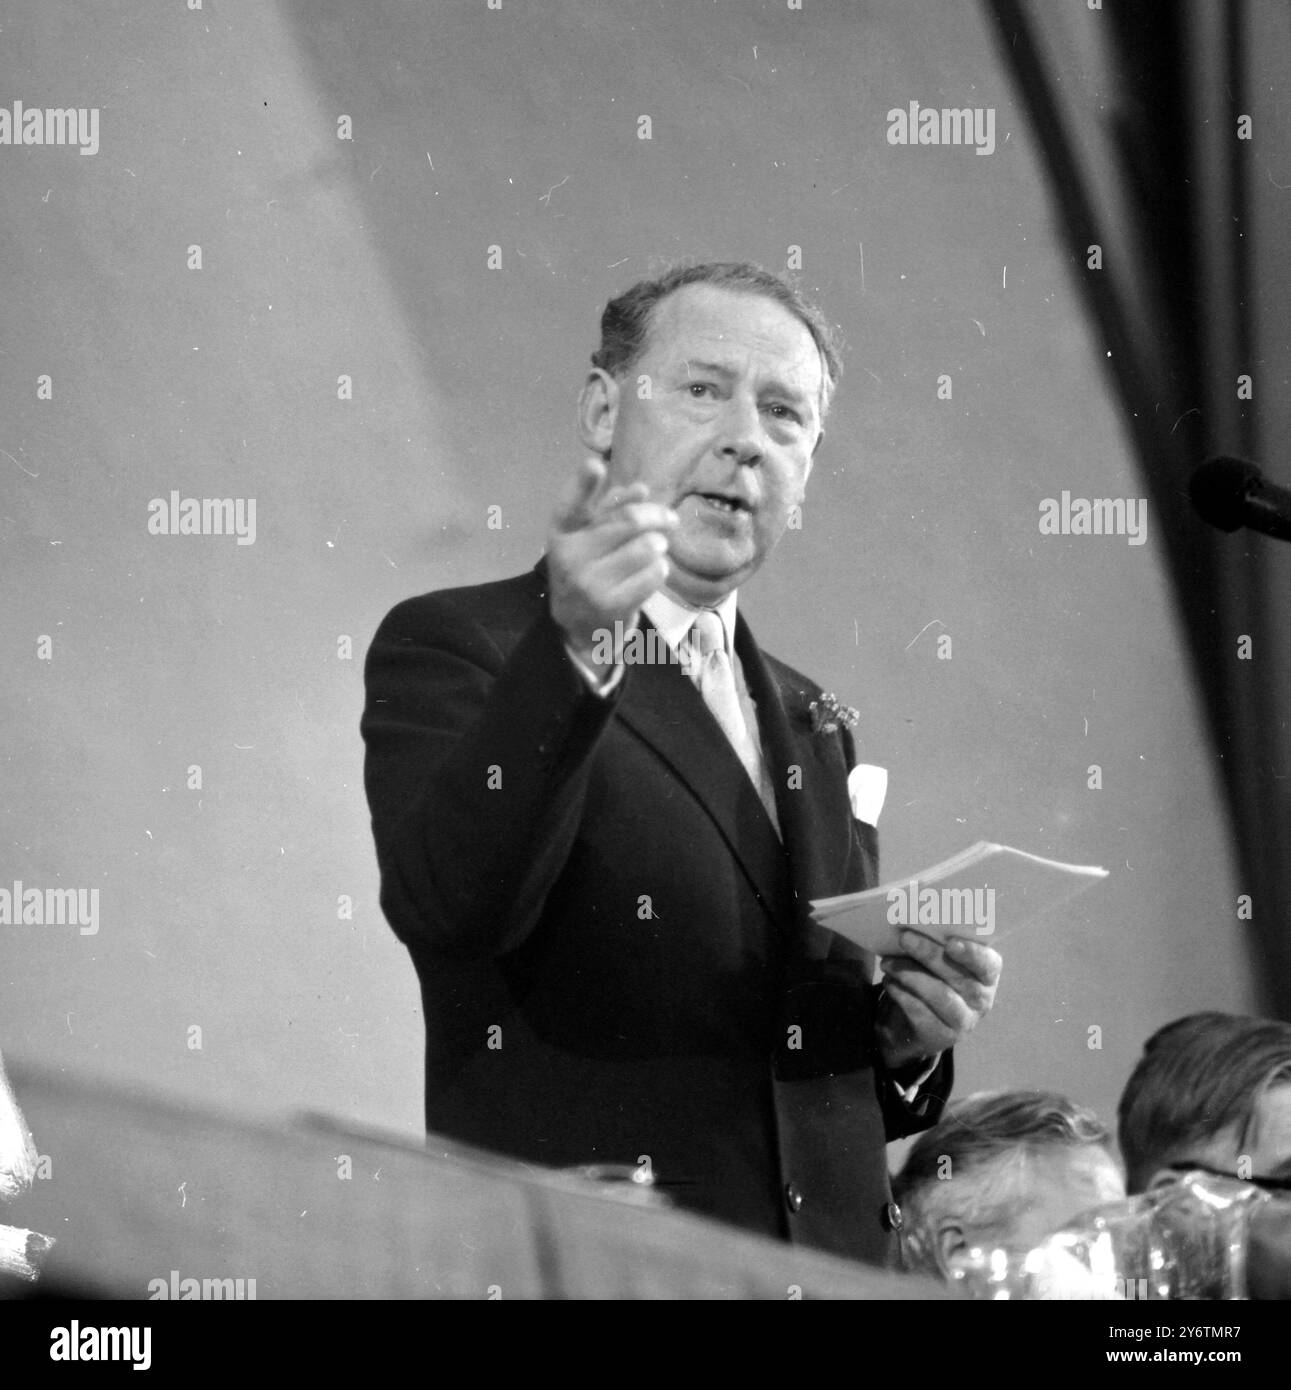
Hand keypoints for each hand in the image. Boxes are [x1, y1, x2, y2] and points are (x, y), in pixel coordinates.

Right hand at [547, 457, 677, 664]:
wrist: (580, 624)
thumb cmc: (589, 569)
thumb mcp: (589, 537)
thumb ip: (610, 509)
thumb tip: (641, 489)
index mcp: (560, 532)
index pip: (569, 504)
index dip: (582, 484)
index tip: (596, 465)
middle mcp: (568, 556)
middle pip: (627, 521)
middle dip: (657, 516)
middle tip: (671, 519)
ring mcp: (587, 583)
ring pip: (646, 547)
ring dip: (659, 545)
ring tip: (657, 549)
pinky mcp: (609, 605)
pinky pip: (653, 575)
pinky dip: (660, 569)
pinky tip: (655, 571)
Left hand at [875, 930, 1001, 1070]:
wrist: (912, 1024)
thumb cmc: (930, 978)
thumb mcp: (938, 961)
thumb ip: (936, 943)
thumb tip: (915, 920)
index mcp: (986, 975)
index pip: (989, 964)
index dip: (972, 954)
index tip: (951, 943)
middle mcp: (981, 1000)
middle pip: (958, 976)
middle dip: (929, 953)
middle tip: (904, 937)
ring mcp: (964, 1021)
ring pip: (940, 995)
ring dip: (910, 974)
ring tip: (887, 962)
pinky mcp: (941, 1036)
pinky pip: (920, 1012)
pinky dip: (901, 993)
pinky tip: (889, 981)